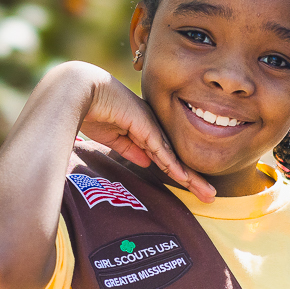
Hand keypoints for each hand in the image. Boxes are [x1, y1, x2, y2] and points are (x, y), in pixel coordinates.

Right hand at [55, 63, 215, 202]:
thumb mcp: (112, 136)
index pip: (165, 157)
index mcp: (143, 130)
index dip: (179, 174)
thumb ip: (129, 148)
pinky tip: (186, 180)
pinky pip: (162, 151)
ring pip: (174, 158)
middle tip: (210, 197)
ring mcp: (150, 126)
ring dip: (191, 178)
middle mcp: (152, 128)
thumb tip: (145, 162)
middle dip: (193, 179)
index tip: (192, 189)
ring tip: (208, 195)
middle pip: (176, 159)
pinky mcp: (146, 126)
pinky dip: (173, 166)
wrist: (80, 91)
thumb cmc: (91, 110)